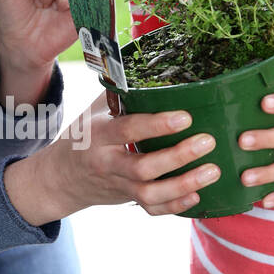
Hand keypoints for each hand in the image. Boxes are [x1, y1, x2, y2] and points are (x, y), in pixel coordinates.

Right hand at [4, 95, 223, 223]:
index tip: (186, 117)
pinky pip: (151, 210)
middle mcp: (107, 163)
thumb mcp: (94, 111)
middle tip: (208, 142)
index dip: (157, 125)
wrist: (60, 178)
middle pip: (143, 166)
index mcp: (99, 135)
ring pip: (150, 193)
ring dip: (184, 185)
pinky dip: (175, 206)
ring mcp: (118, 185)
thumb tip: (152, 63)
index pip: (128, 130)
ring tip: (213, 171)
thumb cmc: (84, 135)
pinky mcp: (127, 200)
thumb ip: (120, 93)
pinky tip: (198, 196)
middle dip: (178, 156)